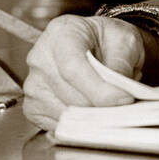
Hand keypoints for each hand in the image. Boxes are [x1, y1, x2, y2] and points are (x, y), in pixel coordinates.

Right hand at [22, 14, 149, 131]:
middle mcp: (40, 58)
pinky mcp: (33, 107)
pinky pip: (58, 126)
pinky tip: (92, 109)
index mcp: (62, 34)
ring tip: (108, 100)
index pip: (72, 69)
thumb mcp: (125, 40)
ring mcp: (33, 84)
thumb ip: (122, 64)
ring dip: (92, 116)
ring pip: (65, 115)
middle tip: (125, 104)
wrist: (97, 44)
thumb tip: (118, 95)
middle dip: (102, 106)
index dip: (100, 90)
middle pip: (70, 97)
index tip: (124, 99)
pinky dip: (79, 125)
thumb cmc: (109, 40)